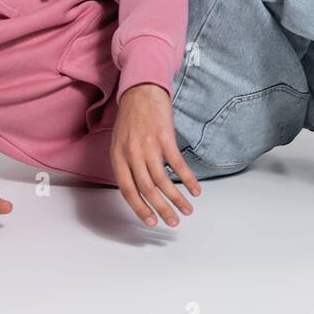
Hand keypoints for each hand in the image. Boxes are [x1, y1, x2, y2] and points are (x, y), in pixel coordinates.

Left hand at [110, 82, 200, 226]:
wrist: (141, 90)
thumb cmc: (131, 118)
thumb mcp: (120, 143)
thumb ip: (127, 165)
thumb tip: (139, 189)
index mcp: (118, 158)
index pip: (128, 191)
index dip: (140, 209)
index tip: (151, 223)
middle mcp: (132, 154)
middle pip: (147, 189)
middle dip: (162, 209)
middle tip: (174, 222)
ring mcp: (149, 146)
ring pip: (163, 180)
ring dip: (177, 198)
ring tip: (187, 210)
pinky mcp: (165, 138)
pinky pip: (177, 164)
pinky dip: (187, 179)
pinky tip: (195, 189)